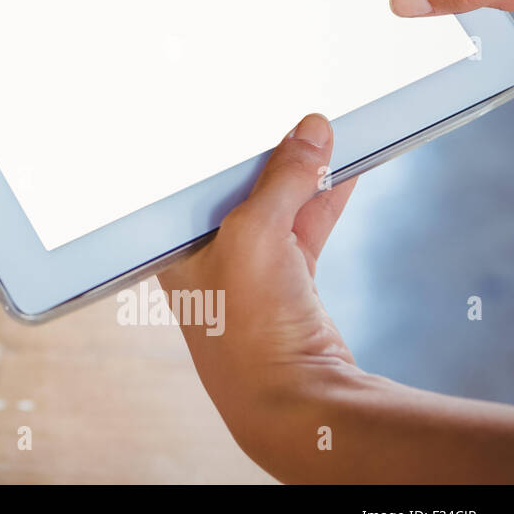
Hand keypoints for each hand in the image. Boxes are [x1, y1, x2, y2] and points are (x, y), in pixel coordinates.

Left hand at [157, 113, 359, 469]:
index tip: (227, 112)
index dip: (207, 151)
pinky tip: (340, 170)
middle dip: (263, 156)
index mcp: (172, 249)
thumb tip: (311, 131)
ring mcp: (247, 273)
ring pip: (274, 207)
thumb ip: (283, 180)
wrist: (294, 402)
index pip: (185, 186)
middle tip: (287, 116)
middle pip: (233, 191)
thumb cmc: (247, 327)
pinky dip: (321, 200)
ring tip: (324, 133)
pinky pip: (303, 228)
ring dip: (300, 174)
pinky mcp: (288, 285)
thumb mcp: (257, 235)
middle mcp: (203, 259)